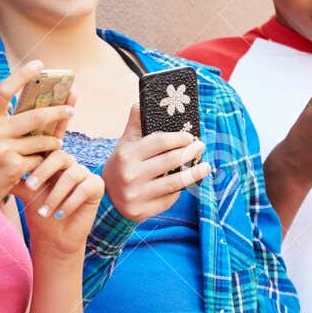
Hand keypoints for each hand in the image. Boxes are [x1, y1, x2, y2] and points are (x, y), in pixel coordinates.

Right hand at [0, 61, 73, 220]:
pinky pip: (37, 159)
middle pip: (34, 116)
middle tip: (70, 109)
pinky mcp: (13, 168)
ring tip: (56, 142)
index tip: (39, 65)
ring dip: (52, 141)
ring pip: (39, 140)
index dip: (23, 75)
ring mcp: (3, 150)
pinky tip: (38, 164)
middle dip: (57, 111)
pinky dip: (39, 161)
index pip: (3, 89)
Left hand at [13, 149, 103, 254]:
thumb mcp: (26, 193)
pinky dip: (70, 203)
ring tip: (44, 213)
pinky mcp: (97, 186)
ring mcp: (85, 173)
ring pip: (72, 175)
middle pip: (60, 156)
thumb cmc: (39, 212)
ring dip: (55, 195)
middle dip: (44, 172)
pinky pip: (85, 188)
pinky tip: (60, 215)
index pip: (46, 149)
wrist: (54, 238)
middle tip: (30, 188)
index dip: (35, 159)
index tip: (22, 178)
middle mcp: (70, 163)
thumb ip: (16, 176)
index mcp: (53, 161)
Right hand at [100, 103, 208, 222]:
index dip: (179, 138)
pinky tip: (185, 184)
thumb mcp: (124, 144)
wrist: (106, 199)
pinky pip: (169, 199)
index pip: (160, 142)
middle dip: (190, 153)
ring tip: (205, 167)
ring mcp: (135, 196)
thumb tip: (141, 101)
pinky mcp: (141, 212)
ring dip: (194, 173)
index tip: (190, 137)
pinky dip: (179, 191)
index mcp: (126, 155)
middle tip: (201, 147)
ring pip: (174, 183)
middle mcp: (130, 175)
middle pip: (170, 161)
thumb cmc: (122, 165)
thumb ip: (135, 123)